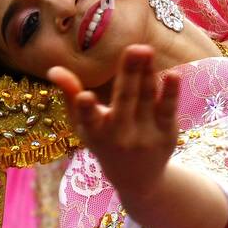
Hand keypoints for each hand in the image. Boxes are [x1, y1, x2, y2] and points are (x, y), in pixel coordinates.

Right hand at [48, 45, 180, 204]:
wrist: (137, 179)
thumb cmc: (104, 142)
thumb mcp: (83, 125)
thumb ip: (70, 95)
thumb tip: (53, 69)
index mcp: (94, 131)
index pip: (88, 119)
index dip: (85, 108)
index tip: (85, 97)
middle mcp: (120, 135)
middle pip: (125, 100)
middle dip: (129, 75)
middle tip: (136, 48)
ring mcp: (145, 135)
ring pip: (146, 99)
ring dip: (148, 74)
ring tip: (147, 50)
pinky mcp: (166, 134)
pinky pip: (169, 110)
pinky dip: (170, 93)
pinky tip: (174, 75)